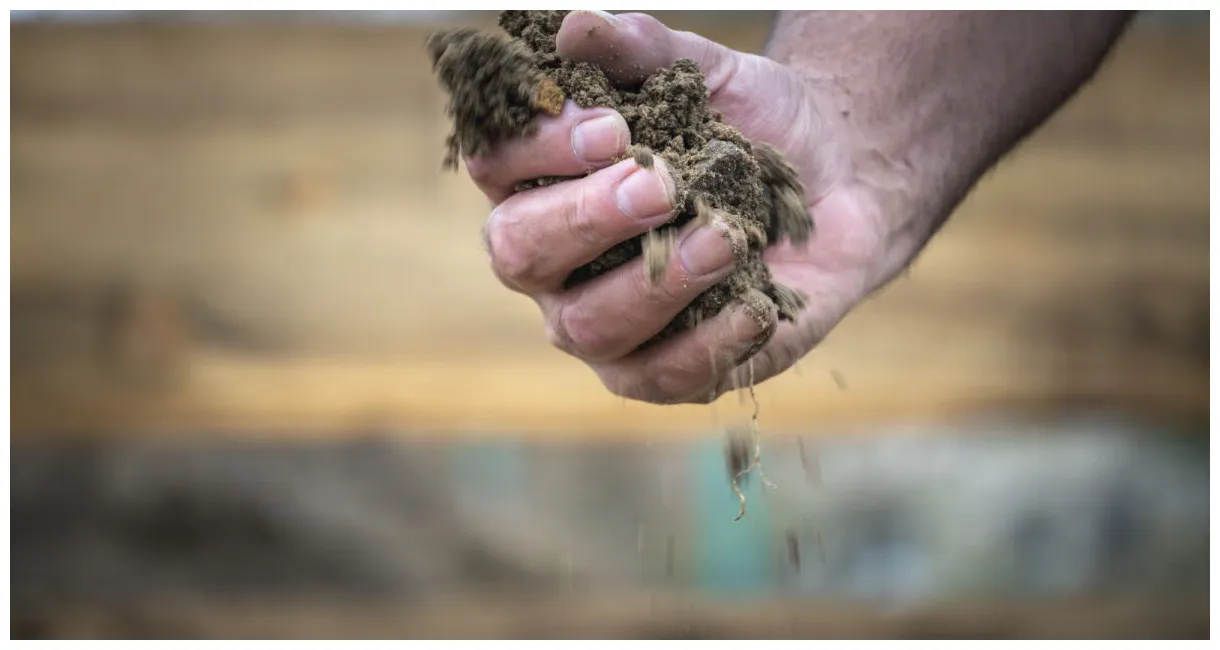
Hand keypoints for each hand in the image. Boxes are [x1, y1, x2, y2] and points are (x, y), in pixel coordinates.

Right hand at [472, 11, 888, 403]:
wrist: (835, 184)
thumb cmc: (746, 130)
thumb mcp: (707, 76)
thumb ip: (643, 50)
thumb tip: (574, 26)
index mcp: (543, 179)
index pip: (496, 165)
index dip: (536, 149)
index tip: (611, 128)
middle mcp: (556, 261)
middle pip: (520, 252)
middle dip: (584, 219)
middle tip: (657, 185)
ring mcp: (605, 324)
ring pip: (588, 326)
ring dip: (657, 280)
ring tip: (724, 236)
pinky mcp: (665, 371)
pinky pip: (664, 376)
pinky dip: (710, 342)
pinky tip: (753, 305)